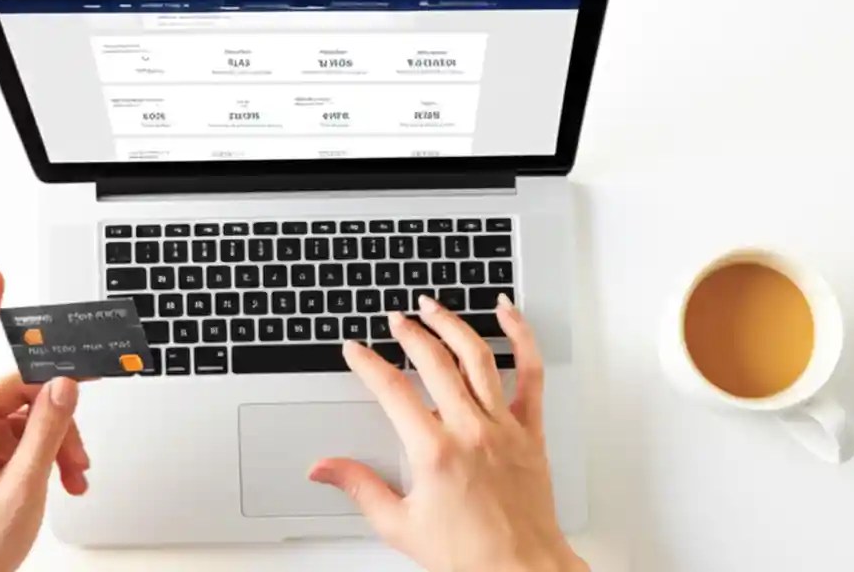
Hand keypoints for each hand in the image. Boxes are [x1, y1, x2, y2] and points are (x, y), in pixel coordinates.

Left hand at [0, 269, 89, 571]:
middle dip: (62, 408)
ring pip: (35, 413)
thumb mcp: (22, 488)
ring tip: (76, 473)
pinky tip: (69, 479)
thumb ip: (47, 432)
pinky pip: (33, 435)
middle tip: (94, 399)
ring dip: (64, 438)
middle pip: (21, 387)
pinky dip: (57, 453)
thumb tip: (66, 384)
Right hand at [310, 295, 585, 571]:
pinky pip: (531, 373)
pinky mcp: (530, 429)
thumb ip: (359, 488)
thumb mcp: (400, 526)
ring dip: (452, 324)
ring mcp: (503, 426)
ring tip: (433, 307)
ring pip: (477, 357)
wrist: (522, 570)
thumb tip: (323, 469)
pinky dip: (521, 337)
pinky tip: (507, 313)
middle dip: (409, 333)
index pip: (392, 390)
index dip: (368, 364)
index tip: (356, 351)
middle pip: (434, 362)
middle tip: (394, 319)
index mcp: (433, 452)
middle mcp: (469, 430)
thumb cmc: (469, 555)